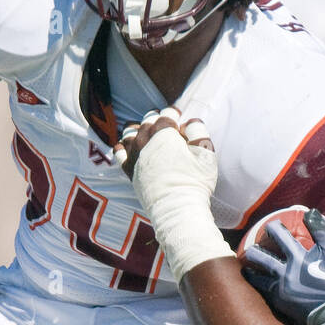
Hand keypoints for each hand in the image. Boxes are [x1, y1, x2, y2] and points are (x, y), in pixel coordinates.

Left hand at [113, 108, 230, 283]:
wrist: (177, 210)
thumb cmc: (195, 182)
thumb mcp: (206, 153)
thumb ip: (198, 131)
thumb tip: (190, 122)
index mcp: (164, 133)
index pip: (167, 114)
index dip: (174, 113)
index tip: (179, 116)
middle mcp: (145, 140)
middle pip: (148, 121)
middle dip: (158, 119)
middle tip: (166, 124)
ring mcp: (135, 155)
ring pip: (131, 132)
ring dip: (139, 129)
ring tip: (145, 132)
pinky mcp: (129, 170)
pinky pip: (119, 152)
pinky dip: (123, 145)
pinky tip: (127, 146)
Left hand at [241, 207, 324, 324]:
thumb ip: (322, 231)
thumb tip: (310, 212)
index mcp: (298, 258)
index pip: (280, 236)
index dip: (273, 228)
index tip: (271, 227)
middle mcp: (285, 273)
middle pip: (260, 258)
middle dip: (252, 251)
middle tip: (250, 250)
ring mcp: (280, 290)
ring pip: (257, 279)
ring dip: (250, 272)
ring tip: (246, 269)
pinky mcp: (280, 305)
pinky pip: (263, 294)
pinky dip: (258, 288)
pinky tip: (256, 286)